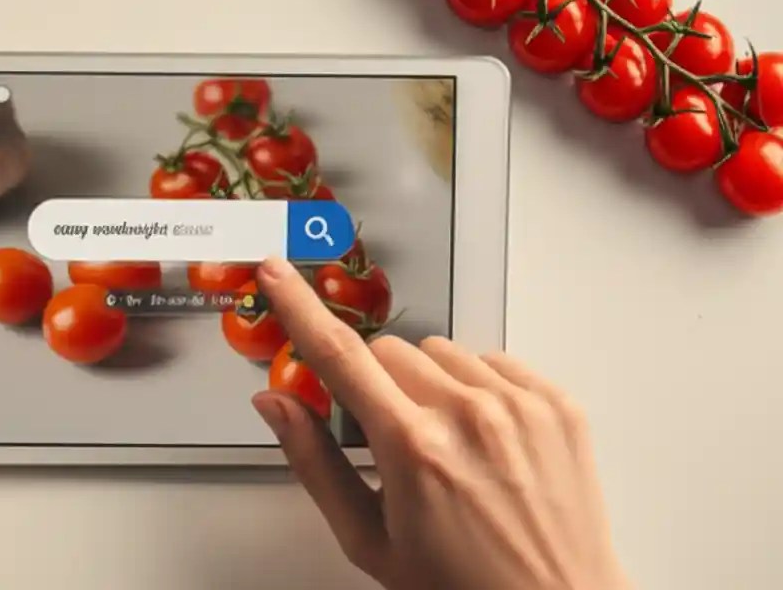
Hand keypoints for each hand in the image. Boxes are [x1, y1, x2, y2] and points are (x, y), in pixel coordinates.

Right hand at [251, 257, 628, 589]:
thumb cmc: (460, 588)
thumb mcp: (369, 539)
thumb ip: (315, 463)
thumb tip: (275, 403)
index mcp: (412, 449)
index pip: (337, 355)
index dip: (299, 308)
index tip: (278, 274)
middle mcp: (468, 415)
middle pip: (389, 351)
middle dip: (376, 383)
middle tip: (391, 438)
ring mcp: (519, 404)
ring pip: (440, 351)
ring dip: (429, 383)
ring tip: (447, 444)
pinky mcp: (556, 403)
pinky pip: (493, 359)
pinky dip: (478, 387)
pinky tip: (484, 438)